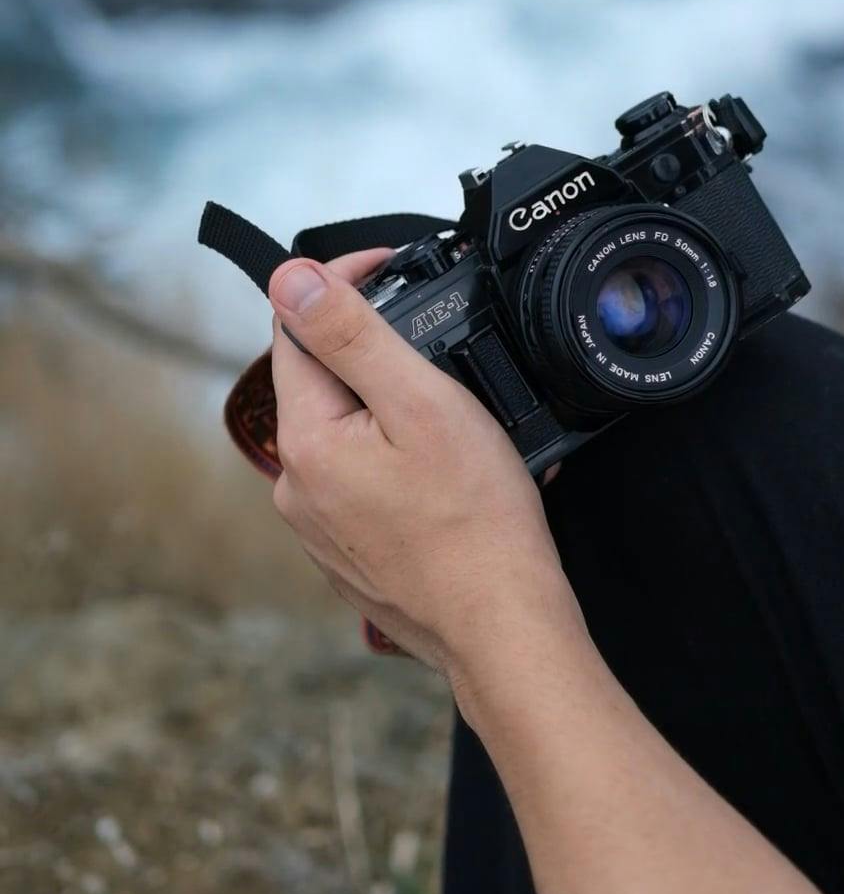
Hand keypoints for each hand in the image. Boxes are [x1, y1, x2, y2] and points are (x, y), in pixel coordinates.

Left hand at [266, 248, 574, 683]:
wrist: (504, 625)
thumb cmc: (477, 521)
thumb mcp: (420, 403)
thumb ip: (351, 334)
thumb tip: (289, 276)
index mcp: (305, 442)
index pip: (298, 329)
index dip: (344, 284)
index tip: (394, 268)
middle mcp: (296, 488)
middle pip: (323, 381)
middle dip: (374, 350)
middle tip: (442, 344)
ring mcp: (320, 528)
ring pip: (347, 431)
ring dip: (389, 407)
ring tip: (455, 412)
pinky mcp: (350, 553)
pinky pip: (363, 480)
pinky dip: (398, 458)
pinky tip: (447, 470)